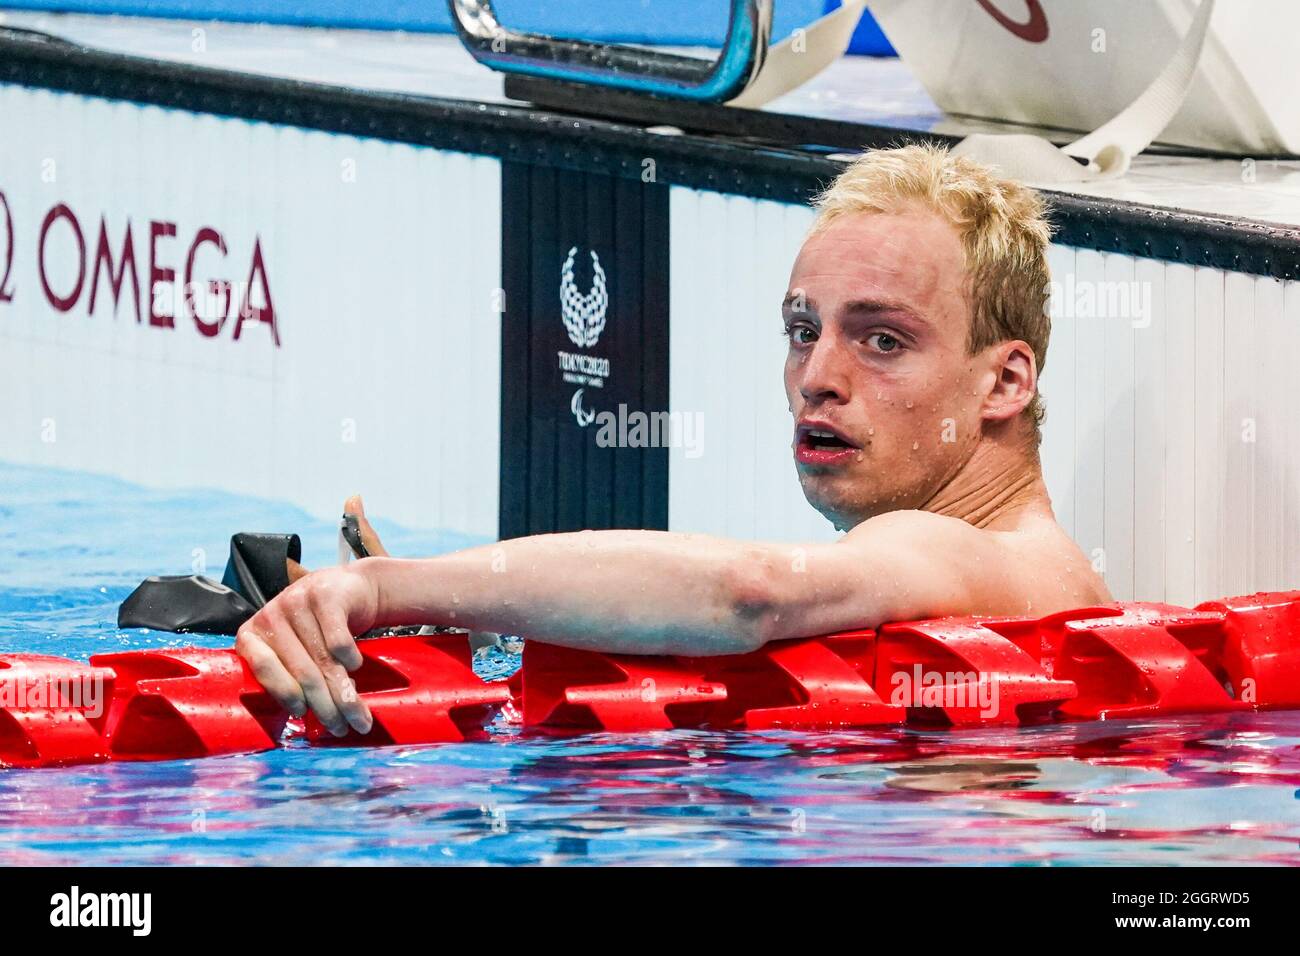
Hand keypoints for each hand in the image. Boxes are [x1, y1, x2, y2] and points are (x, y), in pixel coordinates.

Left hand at [236, 562, 380, 735]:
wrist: (349, 587)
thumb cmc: (317, 627)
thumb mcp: (292, 646)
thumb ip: (286, 672)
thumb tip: (301, 719)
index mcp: (252, 633)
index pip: (263, 670)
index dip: (284, 695)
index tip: (303, 715)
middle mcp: (270, 615)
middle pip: (301, 672)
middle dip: (325, 706)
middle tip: (341, 728)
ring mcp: (297, 602)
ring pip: (324, 661)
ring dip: (344, 693)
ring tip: (358, 715)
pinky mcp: (326, 596)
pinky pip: (339, 641)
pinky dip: (350, 660)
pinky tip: (355, 667)